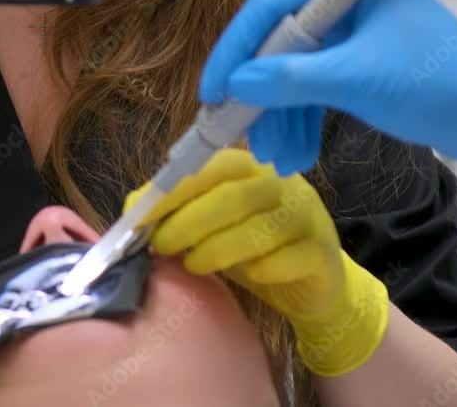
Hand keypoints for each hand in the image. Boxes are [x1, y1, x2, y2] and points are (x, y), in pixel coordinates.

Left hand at [126, 149, 388, 375]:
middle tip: (162, 246)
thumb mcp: (209, 227)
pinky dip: (265, 268)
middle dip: (189, 222)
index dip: (174, 189)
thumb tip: (133, 209)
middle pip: (234, 195)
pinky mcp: (323, 254)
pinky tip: (248, 275)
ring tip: (193, 265)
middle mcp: (282, 185)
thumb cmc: (250, 250)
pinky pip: (293, 258)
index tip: (142, 217)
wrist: (309, 288)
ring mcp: (307, 217)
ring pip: (263, 227)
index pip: (211, 167)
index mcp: (251, 169)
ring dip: (220, 248)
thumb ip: (175, 211)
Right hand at [200, 0, 456, 174]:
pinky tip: (294, 155)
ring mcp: (349, 38)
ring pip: (293, 75)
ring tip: (274, 160)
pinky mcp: (355, 68)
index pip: (271, 7)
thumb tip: (235, 86)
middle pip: (277, 45)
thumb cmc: (439, 83)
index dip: (234, 49)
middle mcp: (343, 5)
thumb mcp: (359, 79)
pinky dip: (301, 122)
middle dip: (259, 96)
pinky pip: (313, 91)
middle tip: (236, 133)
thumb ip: (293, 79)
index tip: (212, 91)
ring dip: (279, 119)